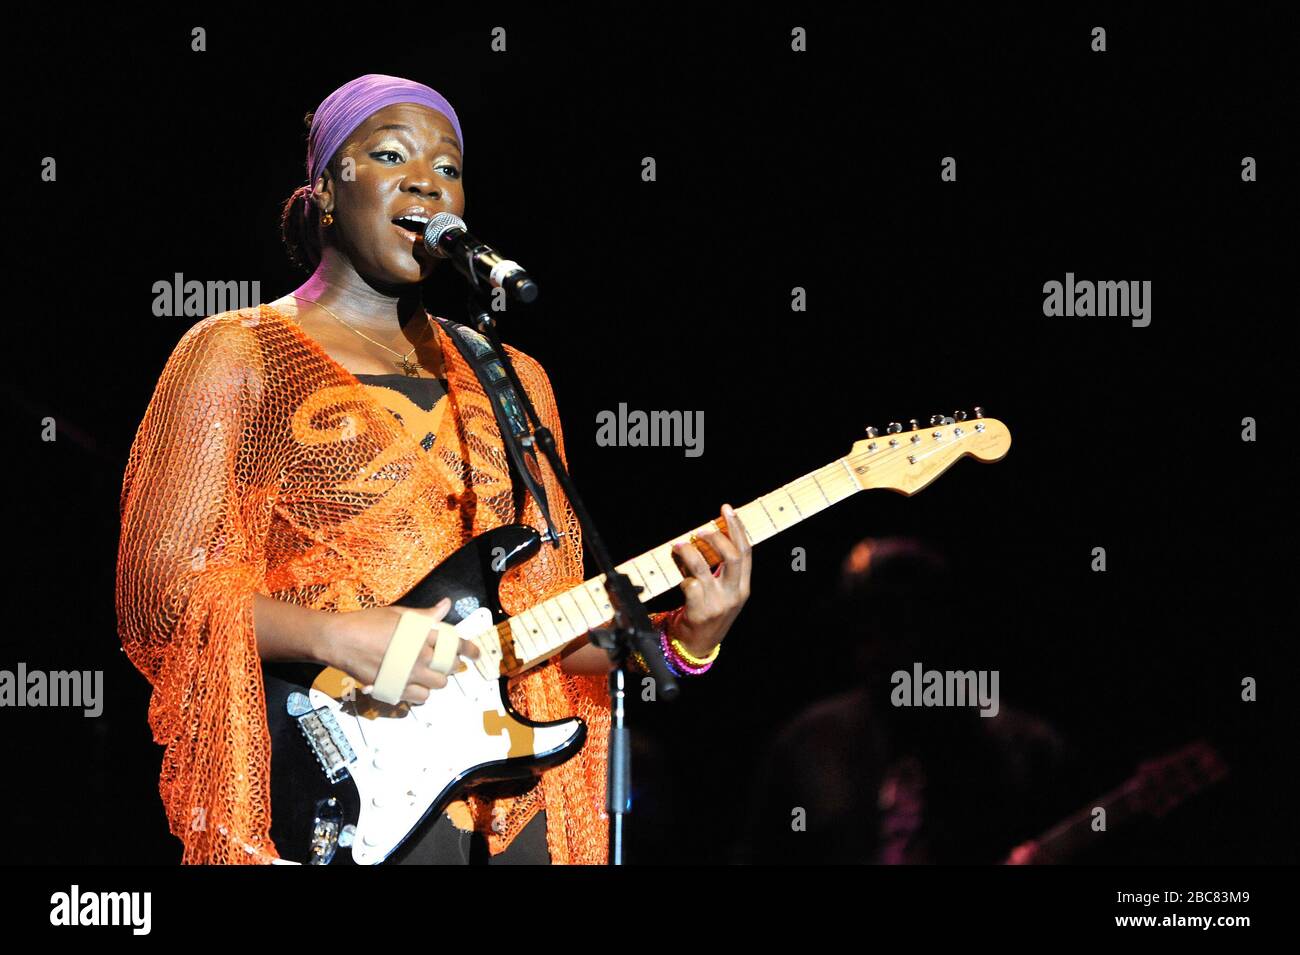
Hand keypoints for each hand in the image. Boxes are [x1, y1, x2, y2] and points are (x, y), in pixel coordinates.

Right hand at [321, 597, 479, 703]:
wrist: (339, 640)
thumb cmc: (367, 623)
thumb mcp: (398, 613)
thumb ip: (425, 615)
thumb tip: (445, 606)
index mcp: (421, 634)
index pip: (455, 643)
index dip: (470, 649)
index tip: (476, 654)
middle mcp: (418, 656)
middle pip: (450, 667)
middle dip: (452, 665)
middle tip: (446, 661)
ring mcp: (407, 674)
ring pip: (438, 686)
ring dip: (437, 680)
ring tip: (428, 672)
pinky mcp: (394, 688)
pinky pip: (420, 698)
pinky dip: (421, 692)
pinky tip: (414, 683)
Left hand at [668, 503, 751, 657]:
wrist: (697, 646)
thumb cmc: (708, 613)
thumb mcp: (723, 593)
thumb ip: (720, 570)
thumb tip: (706, 537)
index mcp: (743, 587)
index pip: (745, 552)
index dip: (737, 528)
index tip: (727, 509)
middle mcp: (734, 594)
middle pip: (732, 556)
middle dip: (717, 536)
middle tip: (701, 530)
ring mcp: (717, 603)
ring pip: (704, 568)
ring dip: (689, 552)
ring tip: (679, 546)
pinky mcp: (699, 611)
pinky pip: (689, 585)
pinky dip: (681, 576)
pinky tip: (678, 576)